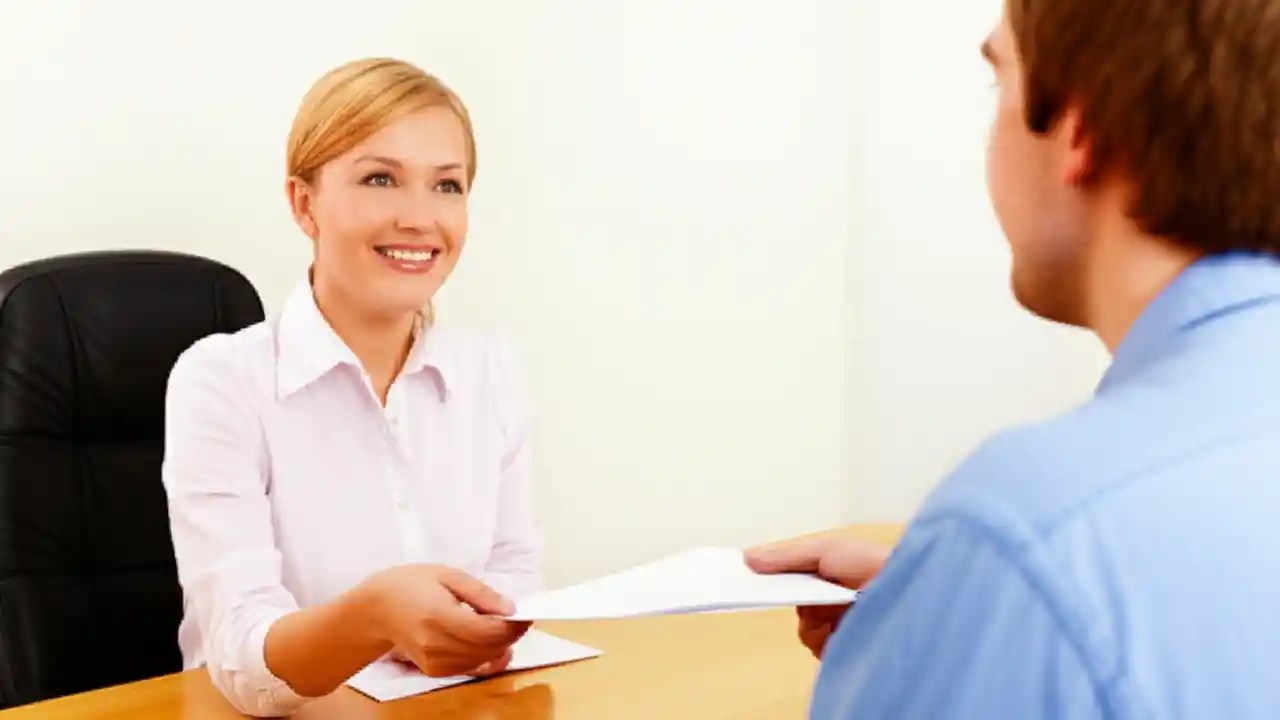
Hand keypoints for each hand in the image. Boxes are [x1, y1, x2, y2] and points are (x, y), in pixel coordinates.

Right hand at [360, 565, 530, 676]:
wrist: (376, 608)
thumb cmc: (410, 585)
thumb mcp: (447, 575)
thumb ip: (481, 593)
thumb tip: (510, 608)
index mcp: (438, 616)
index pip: (487, 631)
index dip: (512, 626)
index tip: (525, 614)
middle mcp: (435, 644)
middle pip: (488, 648)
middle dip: (509, 635)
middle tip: (518, 619)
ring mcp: (433, 661)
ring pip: (482, 661)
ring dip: (499, 646)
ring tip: (502, 626)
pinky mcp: (433, 671)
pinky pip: (469, 668)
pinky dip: (484, 656)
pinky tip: (488, 641)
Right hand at [744, 530, 889, 658]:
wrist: (908, 594)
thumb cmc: (872, 564)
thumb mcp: (826, 549)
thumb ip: (786, 555)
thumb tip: (748, 558)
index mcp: (825, 572)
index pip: (786, 575)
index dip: (764, 576)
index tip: (737, 575)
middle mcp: (829, 598)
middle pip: (788, 602)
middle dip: (784, 596)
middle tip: (769, 590)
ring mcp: (835, 623)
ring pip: (801, 627)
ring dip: (811, 617)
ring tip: (834, 605)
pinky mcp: (841, 647)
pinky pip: (814, 643)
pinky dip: (822, 635)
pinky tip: (841, 625)